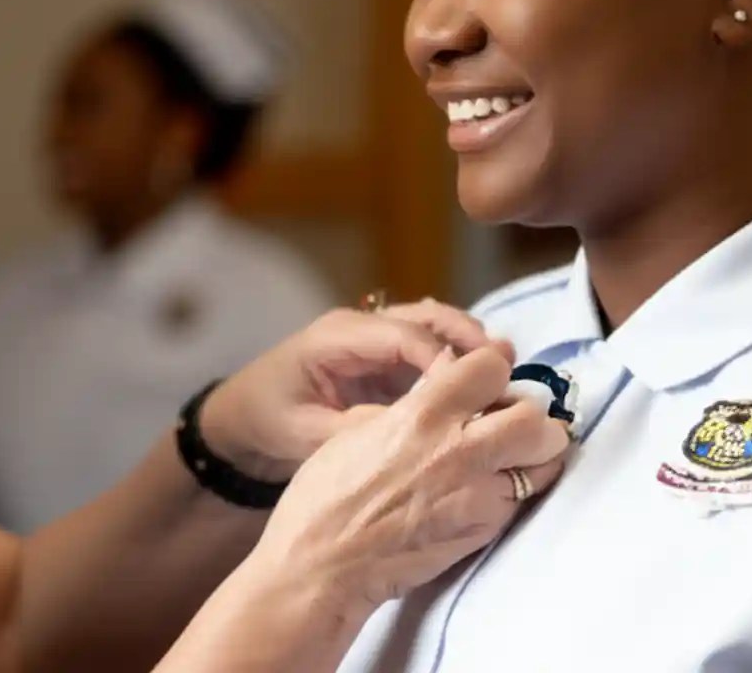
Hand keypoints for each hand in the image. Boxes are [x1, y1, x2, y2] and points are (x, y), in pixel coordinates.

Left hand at [200, 299, 508, 480]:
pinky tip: (483, 386)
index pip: (402, 336)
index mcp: (337, 337)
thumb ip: (354, 432)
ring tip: (505, 373)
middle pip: (427, 317)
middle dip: (468, 340)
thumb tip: (409, 432)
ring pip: (435, 327)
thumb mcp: (304, 433)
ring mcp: (376, 338)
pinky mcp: (386, 358)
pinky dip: (458, 361)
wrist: (244, 416)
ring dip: (469, 347)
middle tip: (507, 368)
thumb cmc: (268, 420)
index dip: (442, 359)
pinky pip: (430, 348)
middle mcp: (361, 327)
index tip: (473, 390)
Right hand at [242, 346, 571, 618]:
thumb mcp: (361, 429)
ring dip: (532, 455)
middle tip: (505, 424)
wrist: (322, 567)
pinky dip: (511, 491)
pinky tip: (482, 494)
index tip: (483, 384)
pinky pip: (520, 499)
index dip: (492, 371)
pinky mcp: (485, 530)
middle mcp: (462, 449)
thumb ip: (416, 400)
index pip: (493, 367)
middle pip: (537, 417)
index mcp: (424, 414)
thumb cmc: (325, 495)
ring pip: (544, 462)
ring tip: (506, 459)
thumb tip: (448, 370)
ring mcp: (480, 493)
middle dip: (528, 416)